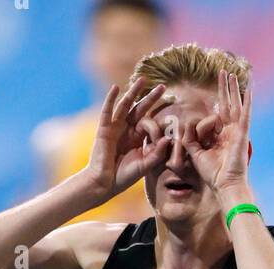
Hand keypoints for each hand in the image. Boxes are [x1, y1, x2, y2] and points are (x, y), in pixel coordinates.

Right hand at [87, 78, 172, 200]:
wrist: (104, 184)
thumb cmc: (123, 177)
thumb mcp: (145, 165)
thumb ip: (157, 153)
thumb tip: (169, 139)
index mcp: (137, 138)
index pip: (149, 123)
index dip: (158, 124)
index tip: (169, 122)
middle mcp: (127, 129)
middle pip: (140, 109)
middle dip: (151, 98)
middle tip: (163, 86)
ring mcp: (115, 127)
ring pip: (126, 105)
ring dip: (134, 92)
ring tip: (143, 80)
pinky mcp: (104, 129)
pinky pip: (107, 111)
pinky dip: (110, 99)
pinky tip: (115, 87)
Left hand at [181, 70, 251, 195]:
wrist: (225, 184)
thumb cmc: (213, 175)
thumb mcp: (196, 154)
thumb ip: (189, 140)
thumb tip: (184, 125)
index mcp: (221, 137)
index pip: (214, 117)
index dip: (209, 111)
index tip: (204, 111)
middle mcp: (230, 131)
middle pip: (227, 104)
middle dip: (224, 88)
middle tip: (222, 72)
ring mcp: (237, 130)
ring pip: (235, 104)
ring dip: (232, 88)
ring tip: (230, 73)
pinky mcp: (242, 132)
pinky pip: (245, 112)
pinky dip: (247, 100)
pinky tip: (248, 88)